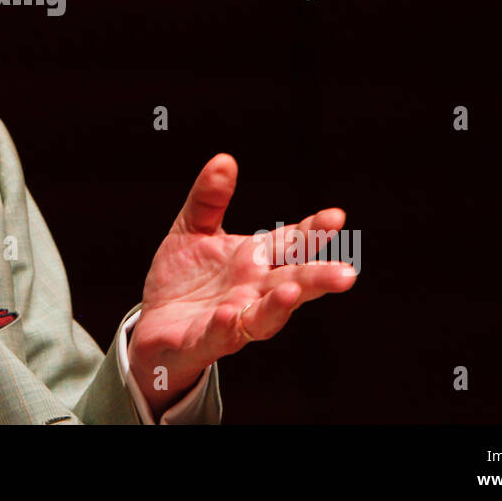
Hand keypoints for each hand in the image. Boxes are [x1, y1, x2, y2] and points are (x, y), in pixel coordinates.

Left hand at [127, 154, 356, 416]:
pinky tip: (230, 315)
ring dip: (279, 306)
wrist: (155, 322)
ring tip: (292, 293)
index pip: (292, 244)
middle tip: (346, 274)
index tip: (336, 216)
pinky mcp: (205, 340)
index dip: (313, 232)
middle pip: (292, 283)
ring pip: (265, 317)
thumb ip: (209, 198)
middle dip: (317, 278)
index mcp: (256, 260)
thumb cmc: (184, 277)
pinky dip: (227, 327)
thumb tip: (224, 160)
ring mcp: (233, 318)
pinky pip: (220, 336)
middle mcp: (252, 290)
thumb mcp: (192, 228)